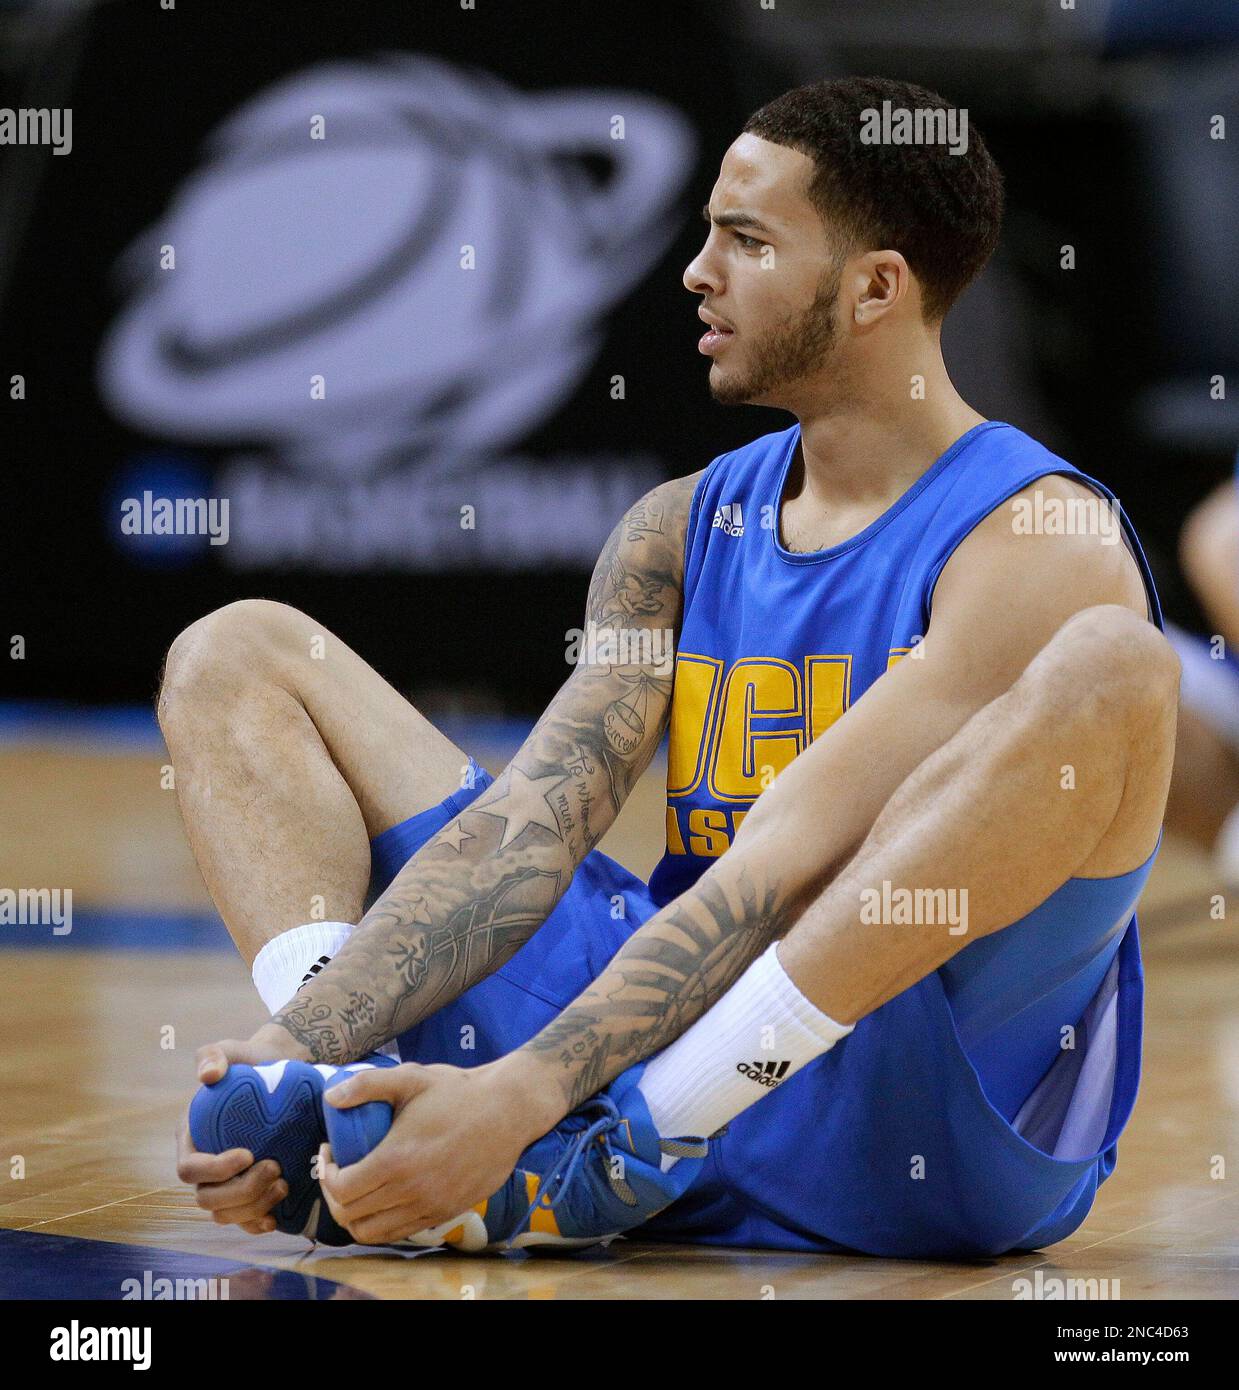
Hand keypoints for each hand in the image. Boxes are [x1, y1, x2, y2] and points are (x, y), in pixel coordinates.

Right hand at [176, 1031, 300, 1232]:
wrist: (279, 1071)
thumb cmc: (250, 1061)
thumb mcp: (231, 1050)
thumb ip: (213, 1055)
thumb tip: (207, 1075)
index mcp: (191, 1137)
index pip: (190, 1169)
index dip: (215, 1169)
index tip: (248, 1154)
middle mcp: (203, 1164)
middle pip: (207, 1198)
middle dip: (240, 1191)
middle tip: (276, 1169)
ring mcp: (223, 1181)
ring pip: (224, 1213)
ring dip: (252, 1208)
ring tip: (283, 1184)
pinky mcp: (246, 1189)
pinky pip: (241, 1220)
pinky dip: (255, 1223)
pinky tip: (275, 1218)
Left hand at [318, 1060, 550, 1244]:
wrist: (508, 1111)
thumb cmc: (458, 1091)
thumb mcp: (411, 1077)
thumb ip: (366, 1084)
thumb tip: (330, 1097)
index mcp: (396, 1160)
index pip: (341, 1189)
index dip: (326, 1173)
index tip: (329, 1153)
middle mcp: (411, 1191)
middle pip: (351, 1216)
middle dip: (334, 1196)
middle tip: (338, 1171)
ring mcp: (430, 1207)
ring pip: (374, 1233)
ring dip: (355, 1215)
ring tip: (357, 1189)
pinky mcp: (446, 1213)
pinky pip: (402, 1232)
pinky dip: (383, 1222)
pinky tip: (386, 1195)